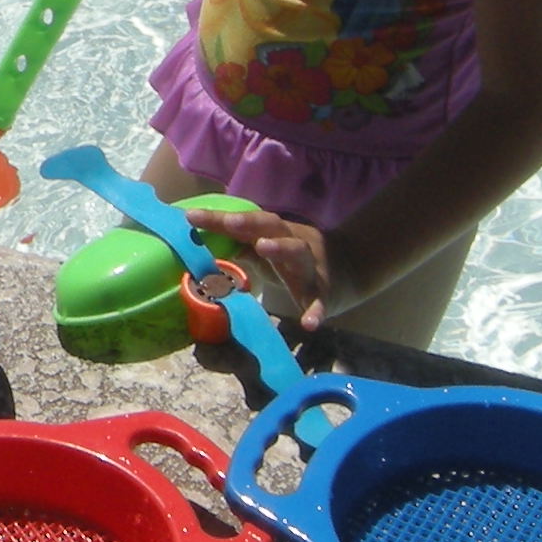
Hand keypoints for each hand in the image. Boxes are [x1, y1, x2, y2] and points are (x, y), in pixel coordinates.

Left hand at [187, 202, 339, 329]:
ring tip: (264, 247)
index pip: (244, 222)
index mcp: (274, 233)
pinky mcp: (325, 292)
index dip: (219, 219)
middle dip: (250, 223)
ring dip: (281, 248)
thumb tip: (202, 250)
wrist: (350, 268)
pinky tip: (309, 324)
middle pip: (272, 226)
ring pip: (298, 252)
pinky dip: (316, 311)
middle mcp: (292, 242)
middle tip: (229, 221)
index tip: (190, 217)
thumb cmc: (294, 259)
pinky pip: (320, 301)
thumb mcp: (267, 250)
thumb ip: (238, 248)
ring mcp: (310, 265)